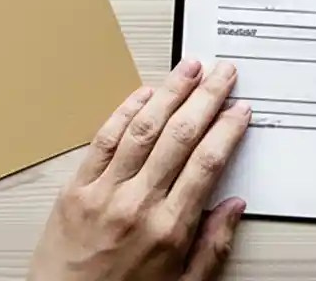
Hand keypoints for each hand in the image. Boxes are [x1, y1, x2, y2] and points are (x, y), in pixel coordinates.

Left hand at [28, 60, 251, 280]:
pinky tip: (144, 94)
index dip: (226, 130)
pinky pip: (104, 140)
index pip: (206, 163)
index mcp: (169, 229)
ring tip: (188, 69)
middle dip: (205, 98)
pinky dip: (125, 112)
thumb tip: (234, 206)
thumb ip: (213, 247)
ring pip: (143, 129)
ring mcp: (104, 192)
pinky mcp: (76, 188)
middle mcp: (138, 204)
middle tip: (222, 73)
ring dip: (169, 93)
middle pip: (180, 136)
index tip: (239, 109)